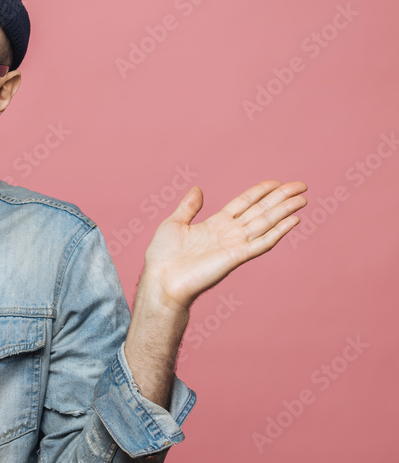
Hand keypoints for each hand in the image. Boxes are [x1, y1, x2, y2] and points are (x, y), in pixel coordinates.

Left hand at [143, 180, 307, 311]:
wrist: (160, 280)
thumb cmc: (163, 256)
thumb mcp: (174, 223)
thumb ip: (188, 207)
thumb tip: (198, 189)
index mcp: (215, 224)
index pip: (244, 203)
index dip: (261, 192)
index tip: (277, 182)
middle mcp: (229, 233)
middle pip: (261, 211)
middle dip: (281, 198)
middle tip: (301, 186)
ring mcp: (234, 245)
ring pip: (266, 223)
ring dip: (285, 211)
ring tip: (302, 199)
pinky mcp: (236, 257)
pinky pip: (262, 242)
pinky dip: (278, 232)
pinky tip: (293, 221)